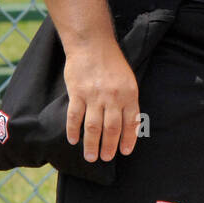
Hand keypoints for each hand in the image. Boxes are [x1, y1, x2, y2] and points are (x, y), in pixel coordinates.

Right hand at [63, 39, 140, 163]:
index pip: (131, 123)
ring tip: (90, 156)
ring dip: (91, 144)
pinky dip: (73, 131)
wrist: (92, 44)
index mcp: (129, 94)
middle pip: (111, 129)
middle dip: (108, 147)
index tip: (124, 152)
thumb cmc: (112, 63)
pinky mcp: (77, 93)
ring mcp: (94, 95)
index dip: (128, 140)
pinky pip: (75, 117)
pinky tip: (73, 140)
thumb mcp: (128, 80)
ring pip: (93, 127)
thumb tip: (128, 125)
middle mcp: (113, 97)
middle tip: (105, 158)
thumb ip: (128, 101)